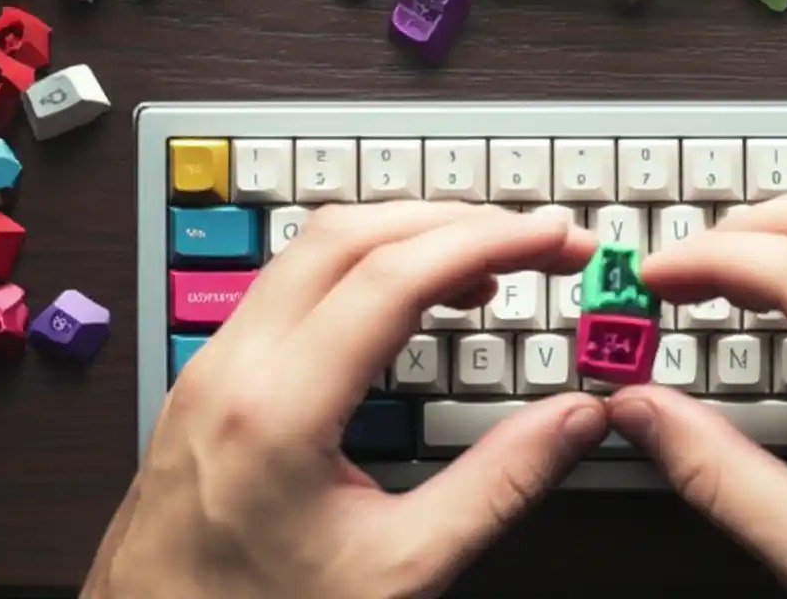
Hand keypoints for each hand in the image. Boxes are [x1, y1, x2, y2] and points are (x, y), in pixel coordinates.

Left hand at [82, 203, 605, 598]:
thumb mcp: (400, 569)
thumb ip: (500, 486)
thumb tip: (576, 419)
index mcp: (275, 409)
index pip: (393, 275)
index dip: (488, 241)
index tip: (552, 240)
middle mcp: (231, 366)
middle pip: (350, 235)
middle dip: (455, 221)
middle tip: (532, 241)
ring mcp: (211, 365)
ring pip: (313, 247)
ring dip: (407, 235)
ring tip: (486, 265)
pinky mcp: (210, 377)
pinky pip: (291, 282)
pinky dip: (365, 266)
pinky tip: (412, 298)